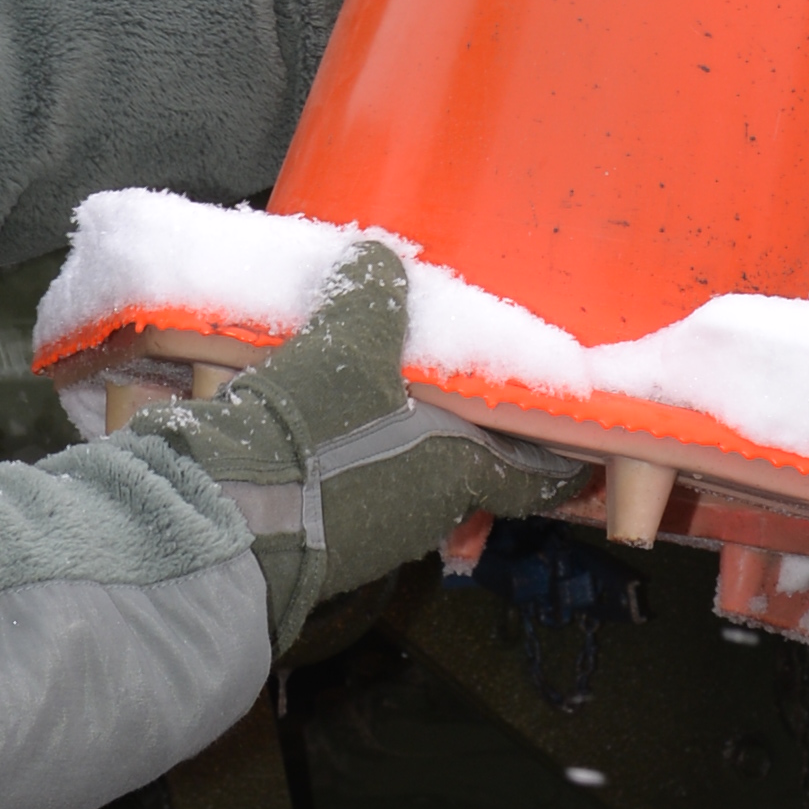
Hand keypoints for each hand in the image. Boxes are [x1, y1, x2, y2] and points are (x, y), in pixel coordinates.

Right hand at [140, 243, 587, 643]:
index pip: (533, 476)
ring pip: (411, 493)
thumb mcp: (348, 344)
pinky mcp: (325, 553)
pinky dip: (357, 477)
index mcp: (458, 468)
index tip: (576, 458)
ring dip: (405, 461)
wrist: (232, 518)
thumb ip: (370, 296)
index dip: (558, 466)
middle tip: (457, 408)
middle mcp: (428, 512)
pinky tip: (325, 446)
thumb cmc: (315, 432)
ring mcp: (377, 540)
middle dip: (467, 449)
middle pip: (468, 481)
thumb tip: (378, 254)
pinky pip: (359, 506)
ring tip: (379, 417)